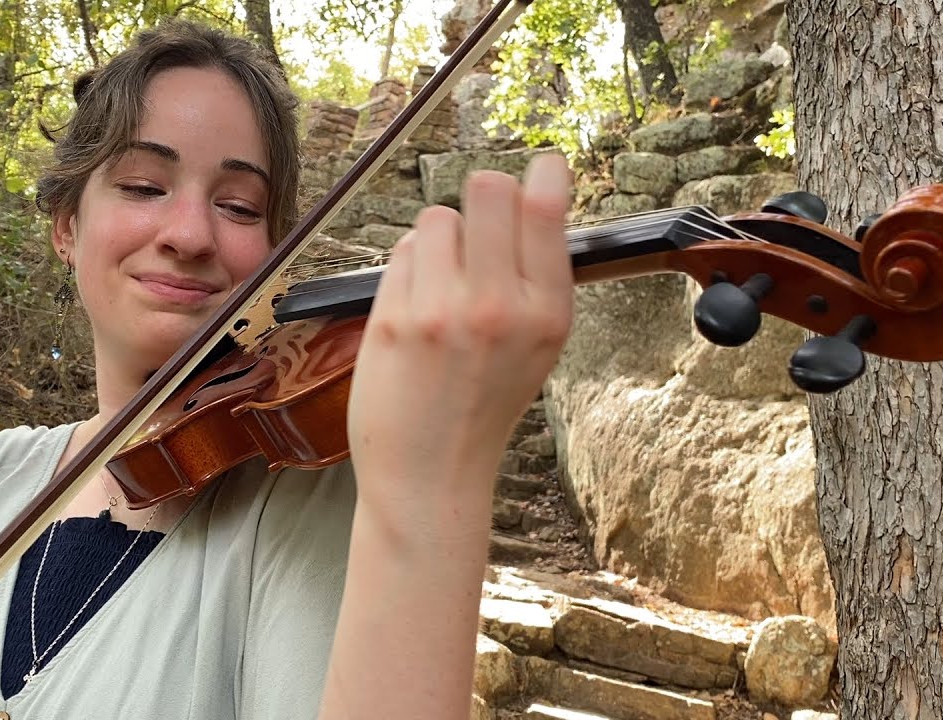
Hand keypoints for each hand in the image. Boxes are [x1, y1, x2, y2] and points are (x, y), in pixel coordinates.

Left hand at [346, 153, 573, 538]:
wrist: (432, 473)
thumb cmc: (483, 405)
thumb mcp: (537, 346)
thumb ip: (535, 277)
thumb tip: (531, 194)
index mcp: (547, 313)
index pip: (545, 208)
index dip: (542, 174)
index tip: (541, 167)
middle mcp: (499, 306)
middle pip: (488, 189)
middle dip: (481, 199)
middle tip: (476, 232)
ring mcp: (443, 311)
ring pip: (437, 219)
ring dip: (437, 241)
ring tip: (440, 287)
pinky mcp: (395, 319)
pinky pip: (401, 253)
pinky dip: (407, 269)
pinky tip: (414, 310)